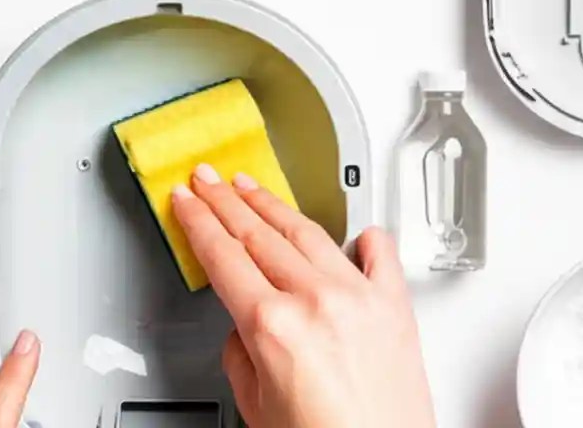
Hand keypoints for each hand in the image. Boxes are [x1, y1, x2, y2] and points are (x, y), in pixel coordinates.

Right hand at [172, 164, 436, 427]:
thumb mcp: (255, 405)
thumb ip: (242, 353)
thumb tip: (246, 325)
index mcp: (273, 325)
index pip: (222, 255)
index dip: (198, 221)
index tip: (187, 200)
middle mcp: (316, 300)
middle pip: (259, 233)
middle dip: (226, 200)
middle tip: (208, 178)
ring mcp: (359, 296)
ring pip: (308, 232)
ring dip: (274, 204)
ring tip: (253, 187)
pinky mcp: (395, 304)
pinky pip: (379, 253)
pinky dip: (362, 236)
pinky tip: (351, 227)